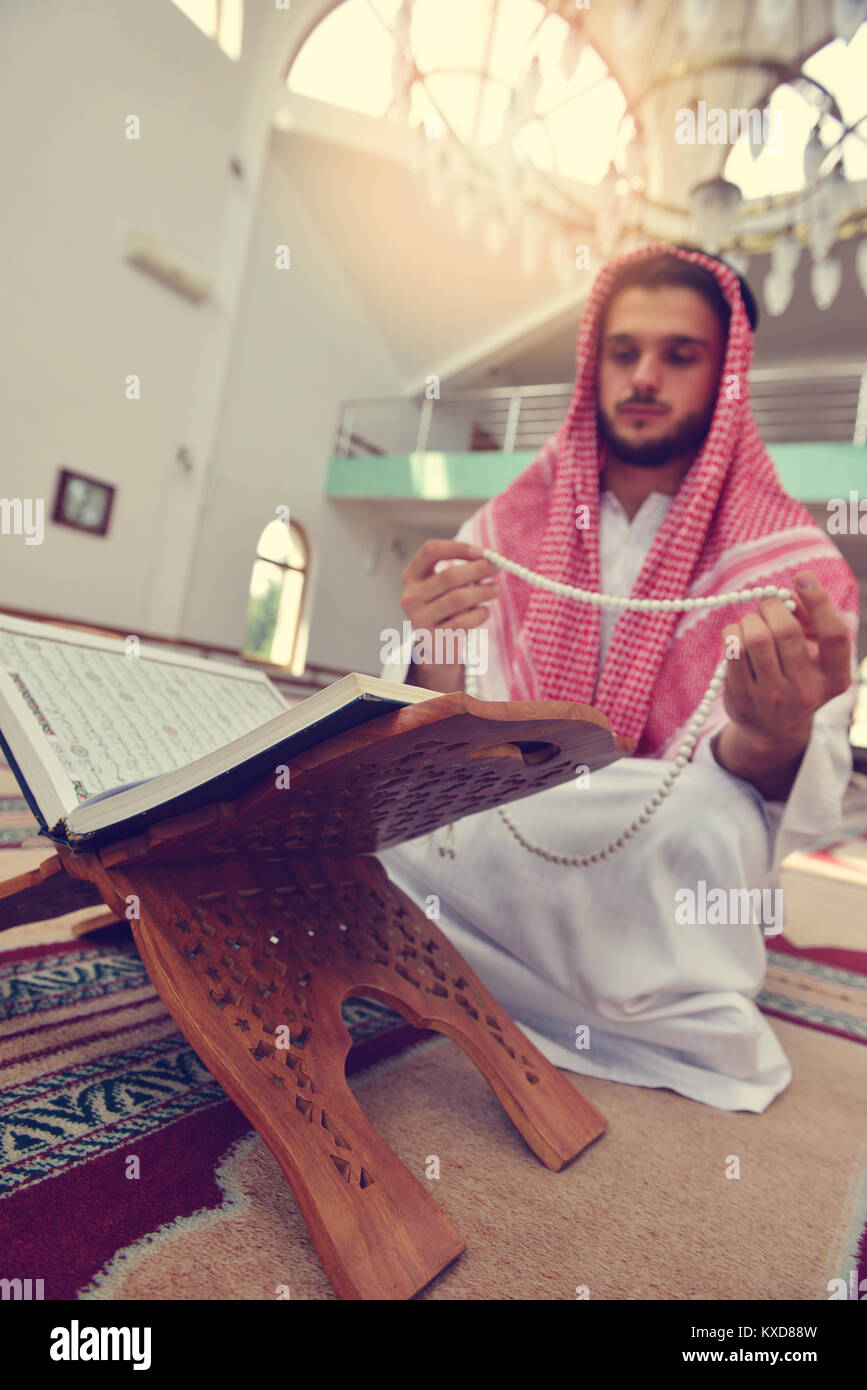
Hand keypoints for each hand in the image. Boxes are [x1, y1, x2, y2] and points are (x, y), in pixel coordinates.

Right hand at [399, 539, 499, 692]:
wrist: (436, 644)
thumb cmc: (447, 605)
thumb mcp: (450, 584)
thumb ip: (468, 567)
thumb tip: (497, 556)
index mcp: (411, 576)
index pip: (430, 551)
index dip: (458, 548)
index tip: (483, 552)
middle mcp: (410, 596)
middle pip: (448, 576)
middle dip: (478, 570)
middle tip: (497, 569)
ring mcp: (419, 619)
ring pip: (458, 599)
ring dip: (483, 592)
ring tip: (495, 590)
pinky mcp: (432, 639)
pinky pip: (463, 621)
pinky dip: (480, 614)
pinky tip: (485, 611)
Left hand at [721, 570, 852, 757]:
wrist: (774, 729)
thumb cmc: (796, 677)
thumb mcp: (815, 656)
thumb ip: (809, 622)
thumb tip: (789, 593)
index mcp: (834, 679)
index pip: (834, 636)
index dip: (820, 601)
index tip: (802, 577)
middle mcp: (806, 692)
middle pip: (786, 632)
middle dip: (772, 606)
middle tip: (767, 602)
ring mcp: (773, 698)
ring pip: (755, 639)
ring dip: (750, 619)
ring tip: (752, 622)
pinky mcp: (743, 699)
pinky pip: (732, 650)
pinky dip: (733, 632)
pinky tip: (737, 634)